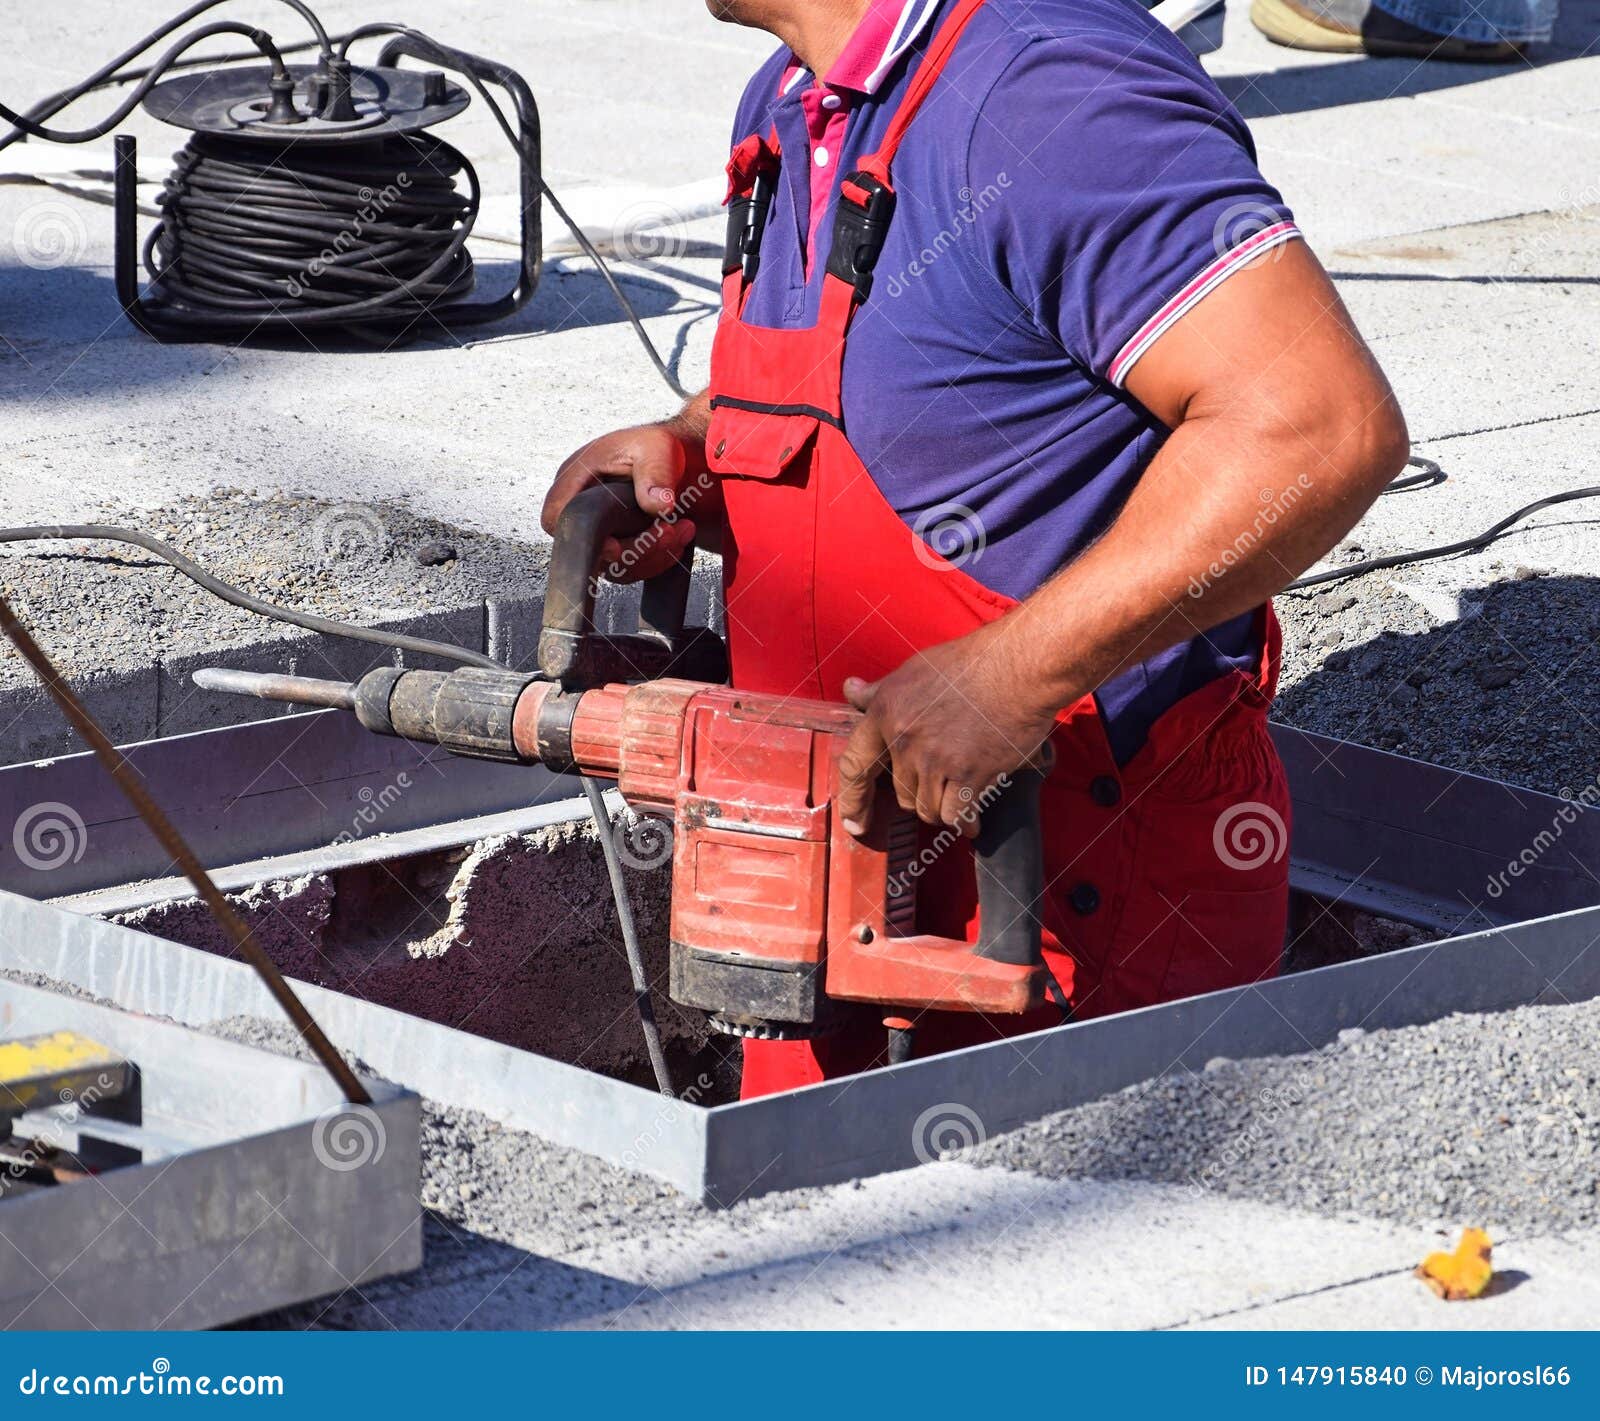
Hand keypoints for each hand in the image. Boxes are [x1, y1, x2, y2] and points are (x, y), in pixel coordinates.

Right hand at [541, 422, 703, 581]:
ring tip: (681, 530)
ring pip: (615, 566)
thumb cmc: (656, 448)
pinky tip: (679, 537)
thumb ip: (655, 473)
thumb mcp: (657, 448)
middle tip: (668, 532)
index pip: (556, 517)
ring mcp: (600, 529)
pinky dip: (658, 559)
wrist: (679, 460)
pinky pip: (632, 568)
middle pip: (591, 549)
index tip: (616, 545)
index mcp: (577, 478)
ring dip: (652, 556)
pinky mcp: (620, 544)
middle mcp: (582, 507)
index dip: (579, 537)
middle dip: (634, 550)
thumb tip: (659, 504)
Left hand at [836, 624, 1059, 835]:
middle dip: (920, 792)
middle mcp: (904, 739)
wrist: (1019, 667)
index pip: (855, 765)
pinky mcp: (968, 774)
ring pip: (928, 809)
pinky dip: (965, 822)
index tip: (855, 823)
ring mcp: (935, 759)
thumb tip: (851, 690)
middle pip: (901, 793)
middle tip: (943, 781)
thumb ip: (881, 691)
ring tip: (960, 793)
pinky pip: (956, 816)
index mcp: (886, 712)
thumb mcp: (915, 669)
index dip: (852, 799)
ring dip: (943, 807)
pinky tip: (974, 820)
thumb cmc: (971, 663)